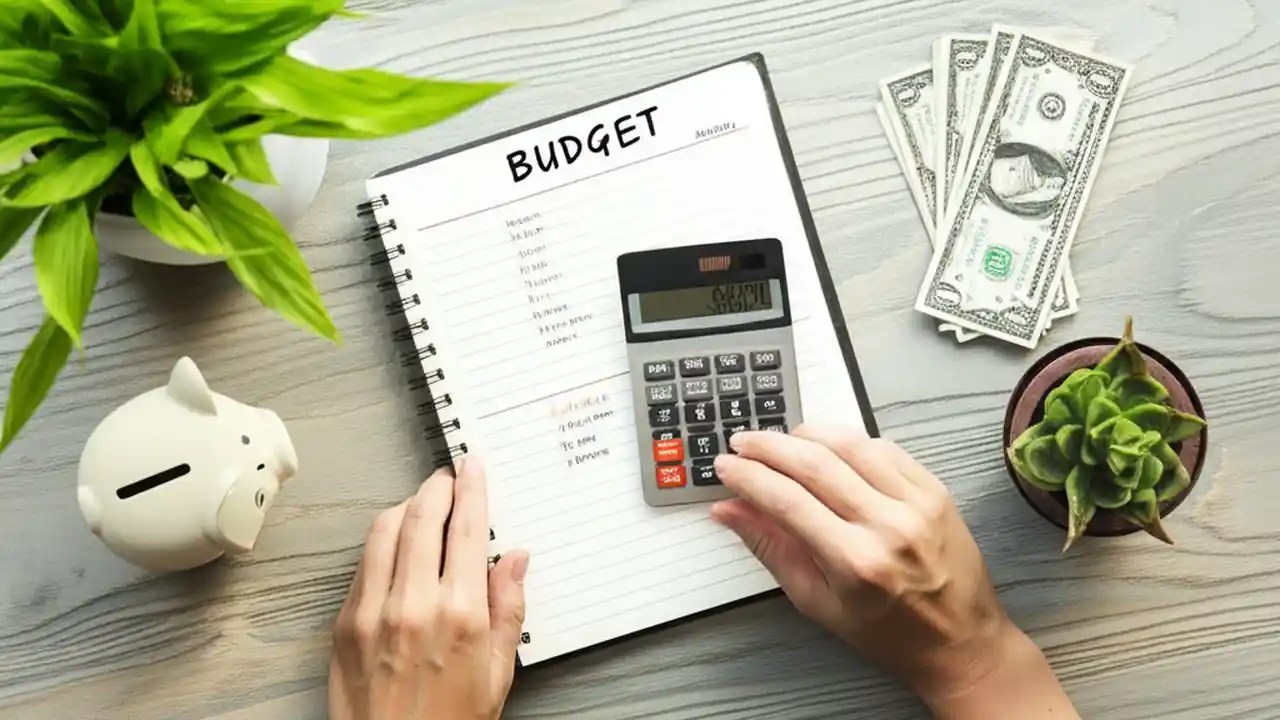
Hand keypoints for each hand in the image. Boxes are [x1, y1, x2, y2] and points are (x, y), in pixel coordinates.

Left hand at [329, 459, 529, 719]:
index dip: (472, 489)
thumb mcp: (498, 673)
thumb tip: (515, 560)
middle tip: (448, 477)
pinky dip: (382, 540)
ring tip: (423, 504)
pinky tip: (397, 544)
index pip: (468, 529)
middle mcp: (415, 604)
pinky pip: (363, 562)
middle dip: (438, 486)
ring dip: (406, 506)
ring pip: (386, 529)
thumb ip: (508, 608)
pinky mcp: (344, 622)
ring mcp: (373, 610)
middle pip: (423, 516)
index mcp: (462, 614)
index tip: (473, 467)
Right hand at [712, 427, 1077, 718]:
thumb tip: (729, 509)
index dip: (748, 477)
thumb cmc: (888, 633)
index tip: (726, 467)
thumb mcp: (817, 602)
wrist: (960, 641)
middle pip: (814, 462)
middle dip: (769, 446)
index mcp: (855, 562)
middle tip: (743, 443)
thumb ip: (770, 549)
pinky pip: (884, 448)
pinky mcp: (935, 489)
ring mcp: (916, 503)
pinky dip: (849, 441)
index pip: (786, 500)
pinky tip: (828, 447)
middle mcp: (888, 526)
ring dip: (806, 433)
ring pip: (849, 443)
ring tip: (780, 440)